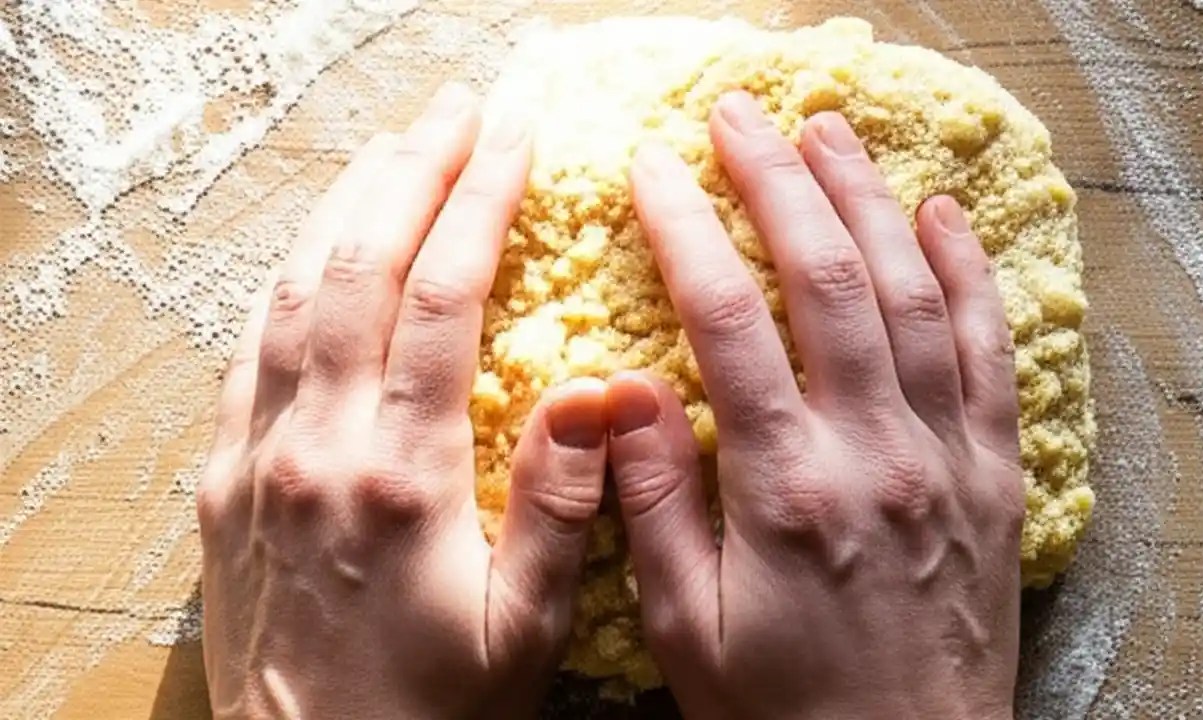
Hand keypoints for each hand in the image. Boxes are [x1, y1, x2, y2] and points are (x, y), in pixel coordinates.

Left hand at [198, 83, 607, 719]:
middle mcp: (318, 448)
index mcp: (404, 478)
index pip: (444, 301)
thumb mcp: (522, 631)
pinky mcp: (223, 477)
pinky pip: (249, 347)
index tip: (513, 138)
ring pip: (295, 293)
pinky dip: (287, 276)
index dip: (480, 204)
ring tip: (393, 145)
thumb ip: (561, 509)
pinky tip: (315, 245)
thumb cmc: (430, 711)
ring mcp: (258, 458)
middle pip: (361, 270)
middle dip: (412, 172)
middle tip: (456, 107)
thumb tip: (602, 392)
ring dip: (347, 206)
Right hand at [611, 91, 1022, 718]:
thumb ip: (654, 503)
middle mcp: (875, 454)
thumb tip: (624, 391)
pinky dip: (967, 274)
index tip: (653, 169)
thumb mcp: (685, 629)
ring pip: (910, 295)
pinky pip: (987, 352)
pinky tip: (939, 217)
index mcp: (786, 489)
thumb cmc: (784, 713)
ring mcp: (945, 458)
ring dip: (867, 200)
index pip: (728, 322)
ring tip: (827, 133)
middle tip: (737, 115)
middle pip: (826, 280)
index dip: (686, 231)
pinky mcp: (993, 475)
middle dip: (777, 182)